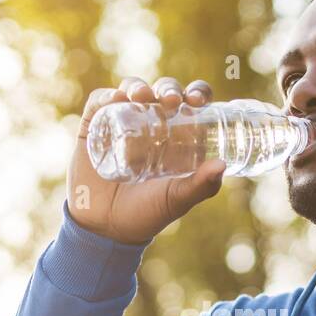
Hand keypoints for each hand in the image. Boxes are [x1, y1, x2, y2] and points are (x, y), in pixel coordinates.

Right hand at [67, 77, 226, 244]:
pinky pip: (99, 103)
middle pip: (162, 92)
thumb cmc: (146, 214)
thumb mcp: (177, 200)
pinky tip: (115, 99)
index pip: (190, 103)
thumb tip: (222, 165)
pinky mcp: (93, 127)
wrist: (105, 229)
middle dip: (168, 87)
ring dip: (138, 86)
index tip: (198, 100)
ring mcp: (121, 122)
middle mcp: (150, 123)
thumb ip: (200, 187)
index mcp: (177, 135)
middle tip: (171, 100)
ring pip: (131, 90)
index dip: (197, 93)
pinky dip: (106, 95)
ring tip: (142, 96)